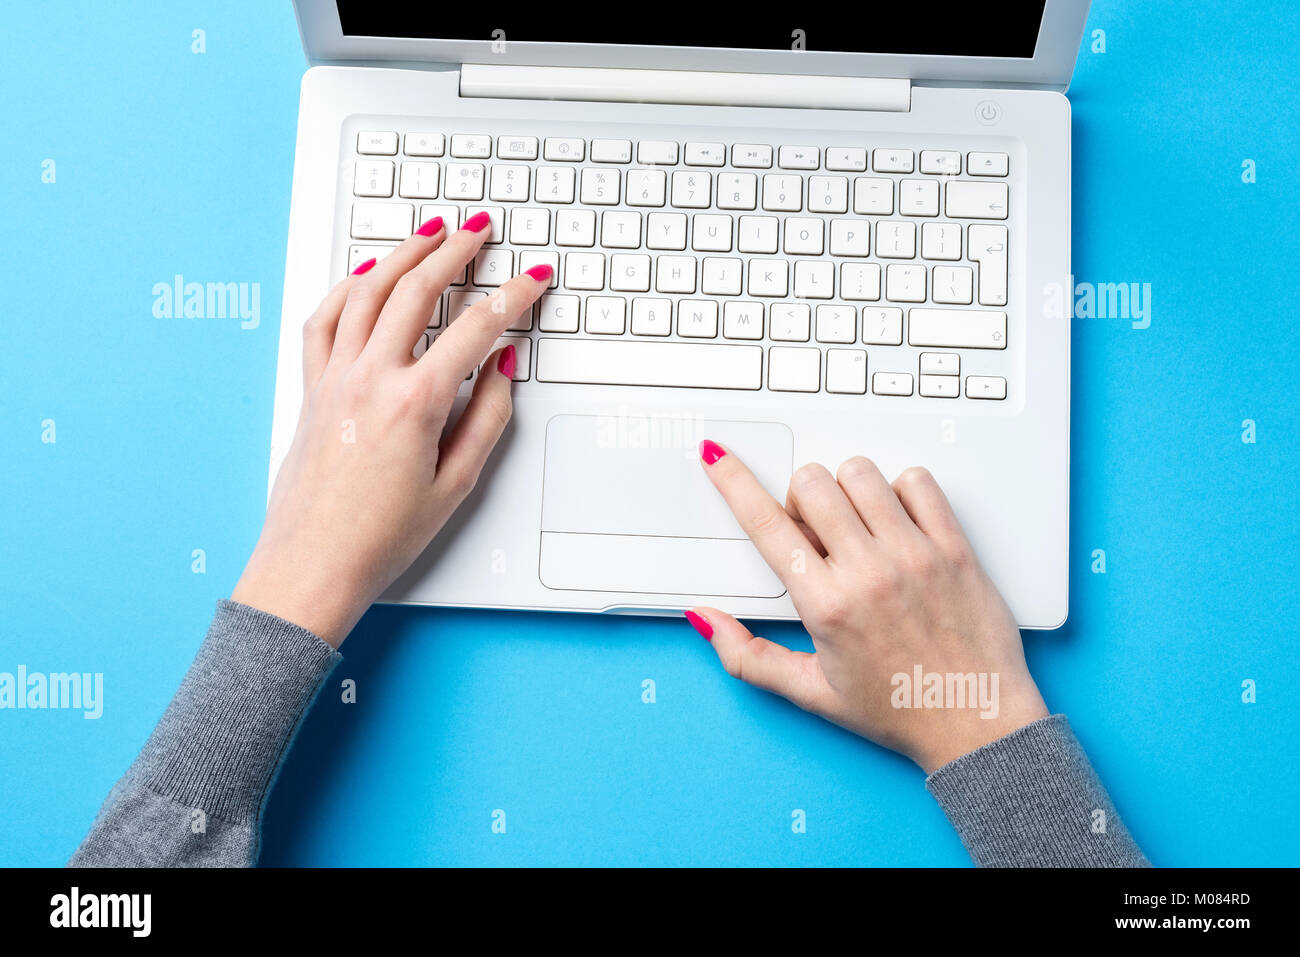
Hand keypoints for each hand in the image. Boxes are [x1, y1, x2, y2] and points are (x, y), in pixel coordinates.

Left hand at [232, 213, 550, 646]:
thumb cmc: (381, 536)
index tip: (534, 276)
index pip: (477, 328)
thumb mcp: (457, 483)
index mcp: (416, 403)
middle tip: (479, 229)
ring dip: (402, 253)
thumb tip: (504, 367)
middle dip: (455, 250)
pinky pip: (325, 319)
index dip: (514, 295)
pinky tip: (365, 272)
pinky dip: (347, 287)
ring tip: (429, 231)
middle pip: (418, 290)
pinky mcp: (312, 387)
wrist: (313, 564)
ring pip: (369, 291)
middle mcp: (371, 378)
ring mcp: (335, 377)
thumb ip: (488, 417)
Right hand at [687, 442, 1047, 773]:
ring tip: (858, 524)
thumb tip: (706, 620)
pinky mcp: (954, 547)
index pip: (766, 524)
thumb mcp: (811, 692)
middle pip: (812, 482)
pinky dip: (901, 491)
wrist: (978, 724)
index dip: (732, 481)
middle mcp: (869, 572)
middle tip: (813, 527)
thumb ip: (747, 656)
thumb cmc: (899, 709)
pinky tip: (898, 522)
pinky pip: (918, 482)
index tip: (717, 457)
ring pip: (861, 473)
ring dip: (847, 488)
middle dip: (800, 496)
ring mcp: (915, 555)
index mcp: (827, 605)